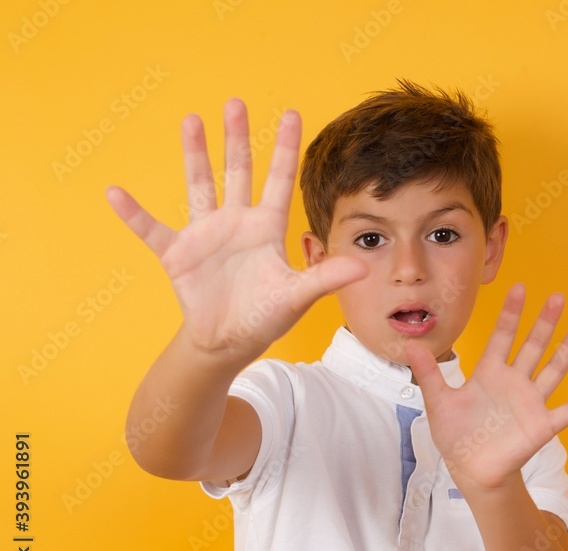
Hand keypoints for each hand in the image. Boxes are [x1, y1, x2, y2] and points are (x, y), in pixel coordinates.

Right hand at [106, 98, 366, 360]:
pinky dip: (133, 214)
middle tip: (236, 102)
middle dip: (237, 138)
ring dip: (194, 154)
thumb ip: (325, 276)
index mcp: (266, 229)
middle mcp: (236, 223)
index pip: (279, 180)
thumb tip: (363, 266)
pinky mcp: (177, 254)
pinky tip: (116, 193)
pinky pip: (151, 229)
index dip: (285, 148)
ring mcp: (205, 234)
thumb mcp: (297, 295)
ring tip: (191, 120)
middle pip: (237, 171)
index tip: (292, 114)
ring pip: (199, 185)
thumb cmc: (265, 317)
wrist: (227, 343)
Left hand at [404, 284, 567, 493]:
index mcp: (490, 372)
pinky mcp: (542, 425)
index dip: (511, 313)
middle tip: (557, 297)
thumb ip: (428, 373)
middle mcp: (515, 382)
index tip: (520, 287)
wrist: (470, 470)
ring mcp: (531, 402)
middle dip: (544, 322)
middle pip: (533, 345)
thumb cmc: (456, 435)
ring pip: (554, 370)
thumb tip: (409, 345)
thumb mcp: (438, 401)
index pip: (503, 336)